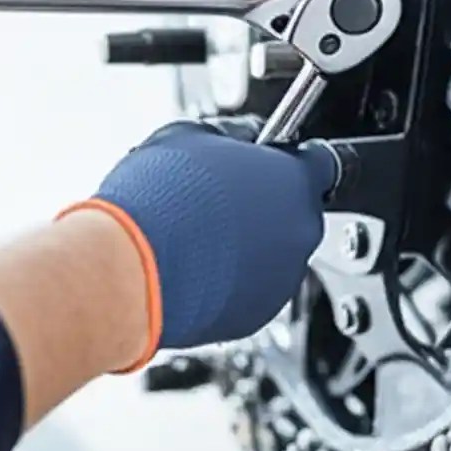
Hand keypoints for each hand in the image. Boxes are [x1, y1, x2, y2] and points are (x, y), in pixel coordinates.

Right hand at [70, 122, 335, 361]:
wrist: (130, 268)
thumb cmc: (159, 201)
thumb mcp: (192, 135)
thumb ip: (234, 135)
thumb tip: (245, 137)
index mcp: (294, 182)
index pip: (320, 164)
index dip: (290, 162)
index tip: (273, 164)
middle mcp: (300, 232)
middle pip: (294, 213)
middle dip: (264, 207)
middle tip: (220, 202)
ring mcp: (282, 278)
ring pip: (273, 254)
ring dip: (248, 246)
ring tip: (200, 237)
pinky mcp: (256, 315)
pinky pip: (251, 289)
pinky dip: (231, 281)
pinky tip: (196, 267)